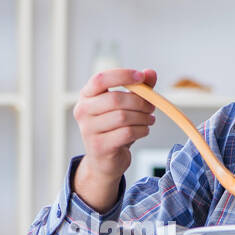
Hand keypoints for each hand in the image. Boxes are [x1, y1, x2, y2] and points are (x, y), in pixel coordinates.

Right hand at [72, 68, 157, 211]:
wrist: (104, 161)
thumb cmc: (115, 129)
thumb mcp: (126, 106)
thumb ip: (138, 88)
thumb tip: (151, 73)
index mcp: (86, 96)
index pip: (100, 79)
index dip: (122, 75)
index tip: (141, 76)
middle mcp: (83, 111)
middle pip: (115, 99)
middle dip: (139, 101)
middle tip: (151, 107)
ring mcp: (88, 130)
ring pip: (123, 117)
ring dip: (143, 117)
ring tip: (149, 120)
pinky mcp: (99, 146)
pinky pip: (126, 133)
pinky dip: (141, 130)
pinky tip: (144, 130)